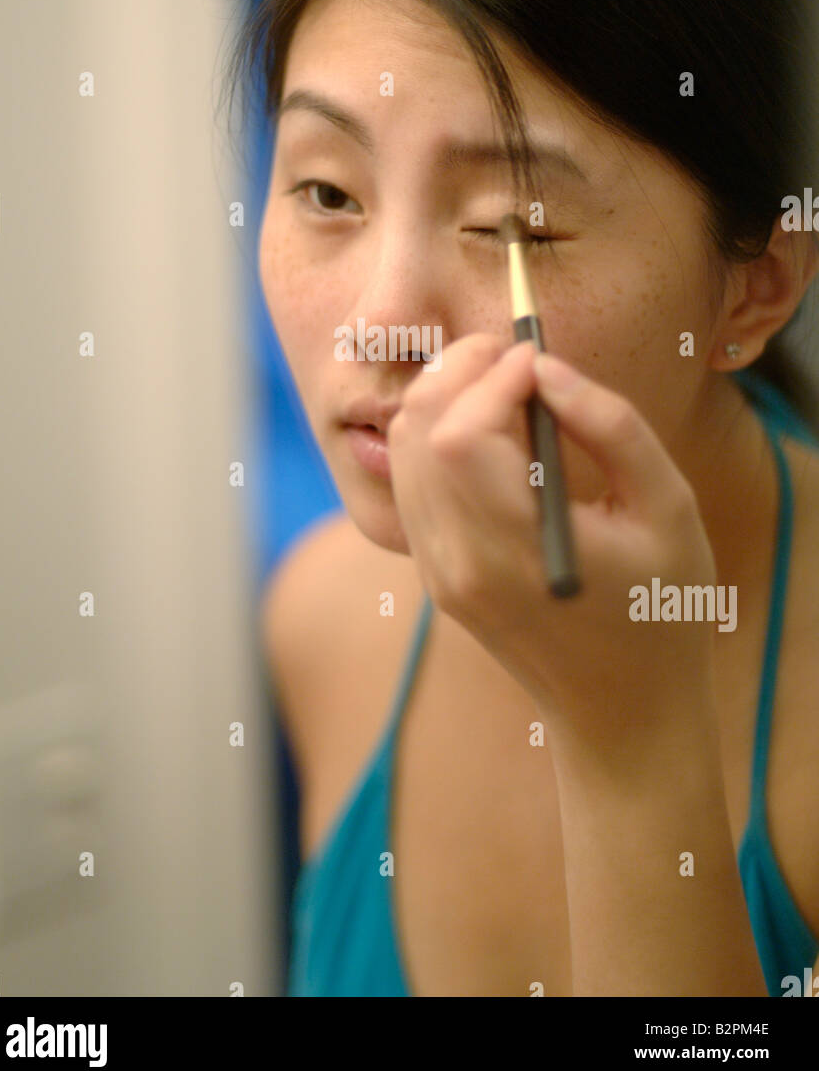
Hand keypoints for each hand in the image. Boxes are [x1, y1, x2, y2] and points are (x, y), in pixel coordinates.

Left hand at [386, 333, 718, 760]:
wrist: (621, 714)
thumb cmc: (660, 611)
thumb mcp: (668, 510)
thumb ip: (610, 428)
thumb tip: (547, 367)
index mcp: (514, 553)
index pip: (459, 436)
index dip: (492, 377)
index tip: (540, 357)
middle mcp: (458, 563)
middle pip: (417, 432)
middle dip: (460, 371)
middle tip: (518, 356)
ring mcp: (437, 572)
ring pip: (403, 450)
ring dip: (446, 396)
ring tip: (509, 385)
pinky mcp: (433, 573)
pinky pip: (411, 481)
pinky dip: (438, 434)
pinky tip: (494, 430)